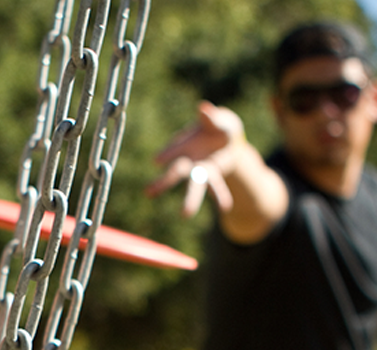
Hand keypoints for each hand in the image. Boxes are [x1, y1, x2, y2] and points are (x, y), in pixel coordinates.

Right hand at [146, 101, 246, 216]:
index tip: (157, 161)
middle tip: (148, 193)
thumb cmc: (217, 126)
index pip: (173, 150)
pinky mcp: (213, 177)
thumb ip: (211, 117)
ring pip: (193, 187)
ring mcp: (200, 172)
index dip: (166, 154)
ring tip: (185, 215)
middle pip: (174, 173)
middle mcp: (188, 162)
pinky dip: (221, 195)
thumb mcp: (218, 119)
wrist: (228, 139)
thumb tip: (203, 108)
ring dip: (190, 200)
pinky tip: (226, 206)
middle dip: (162, 183)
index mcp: (184, 145)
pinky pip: (217, 187)